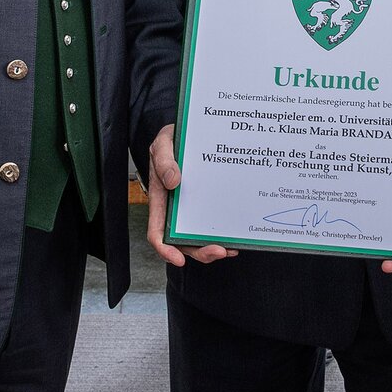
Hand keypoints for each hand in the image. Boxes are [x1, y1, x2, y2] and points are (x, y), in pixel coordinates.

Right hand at [145, 124, 237, 266]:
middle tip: (219, 251)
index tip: (178, 258)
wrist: (188, 133)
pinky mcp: (206, 204)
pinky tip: (234, 237)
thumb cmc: (171, 140)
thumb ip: (163, 160)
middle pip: (181, 242)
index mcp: (161, 199)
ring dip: (212, 248)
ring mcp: (190, 209)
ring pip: (198, 238)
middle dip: (199, 252)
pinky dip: (222, 235)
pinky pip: (211, 225)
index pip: (157, 231)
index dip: (165, 249)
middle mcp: (175, 209)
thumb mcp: (162, 143)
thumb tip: (173, 181)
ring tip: (229, 249)